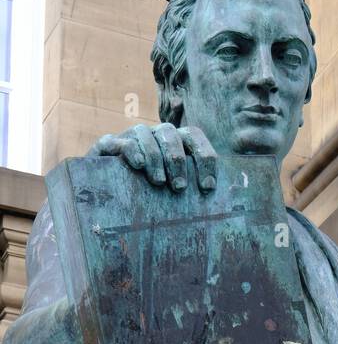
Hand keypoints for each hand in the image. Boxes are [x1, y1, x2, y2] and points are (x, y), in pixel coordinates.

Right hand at [91, 124, 216, 192]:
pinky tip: (138, 166)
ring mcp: (131, 138)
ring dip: (155, 157)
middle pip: (171, 133)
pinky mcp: (109, 146)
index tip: (208, 186)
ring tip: (159, 182)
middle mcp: (155, 136)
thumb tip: (224, 210)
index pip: (195, 137)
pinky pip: (120, 141)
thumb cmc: (150, 199)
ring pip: (145, 134)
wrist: (108, 198)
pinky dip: (131, 150)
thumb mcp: (174, 196)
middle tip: (180, 187)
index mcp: (176, 143)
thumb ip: (194, 195)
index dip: (205, 157)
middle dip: (177, 160)